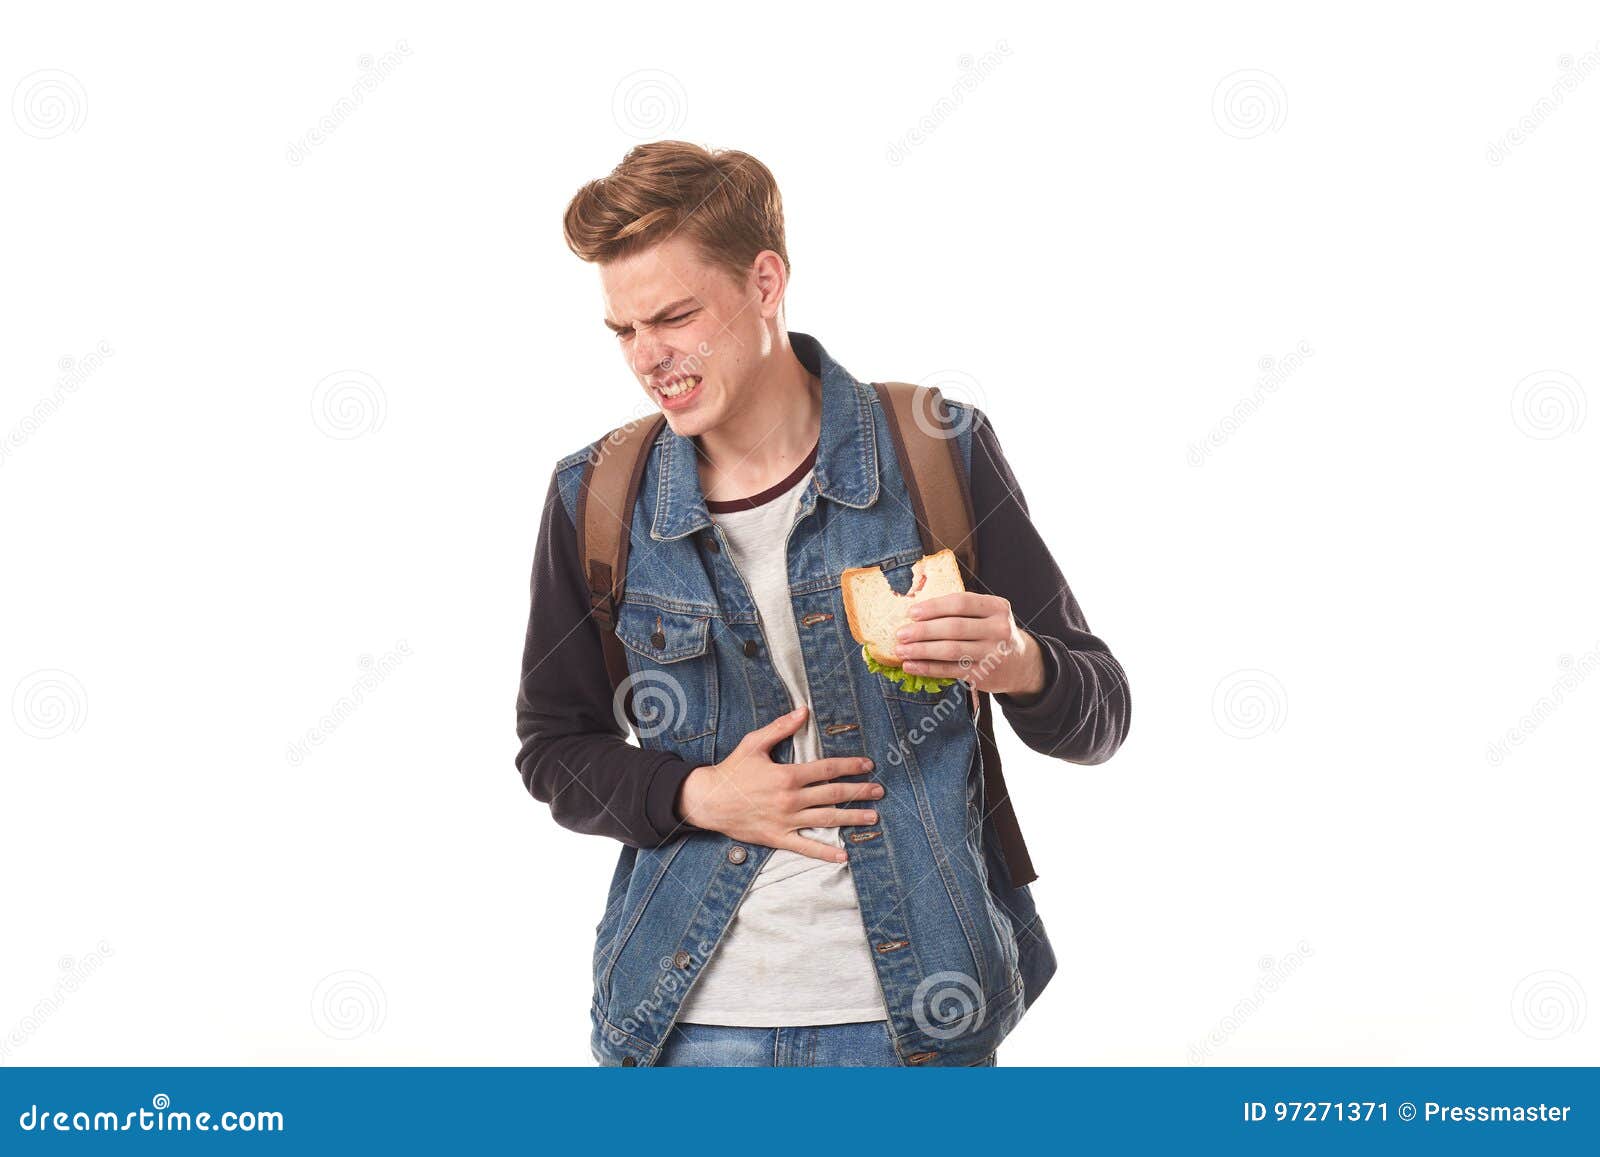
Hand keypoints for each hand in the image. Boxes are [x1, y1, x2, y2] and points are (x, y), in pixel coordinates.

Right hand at [676, 704, 882, 862]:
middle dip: (859, 792)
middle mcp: (791, 799)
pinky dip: (825, 852)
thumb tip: (804, 711)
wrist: (708, 801)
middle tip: (879, 791)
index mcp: (788, 775)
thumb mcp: (754, 744)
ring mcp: (786, 820)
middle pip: (833, 794)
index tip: (867, 765)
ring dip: (852, 818)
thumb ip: (781, 727)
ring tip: (873, 817)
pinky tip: (843, 854)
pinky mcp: (778, 837)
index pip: (828, 769)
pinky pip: (805, 847)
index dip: (850, 766)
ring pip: (827, 819)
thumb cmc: (732, 770)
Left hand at [893, 592, 1046, 697]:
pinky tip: (911, 665)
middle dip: (923, 631)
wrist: (1020, 664)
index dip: (934, 607)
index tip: (912, 612)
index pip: (961, 603)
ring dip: (921, 651)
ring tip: (901, 650)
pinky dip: (927, 668)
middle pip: (954, 628)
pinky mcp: (984, 675)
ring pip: (951, 651)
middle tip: (901, 634)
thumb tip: (914, 613)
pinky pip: (950, 671)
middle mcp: (999, 629)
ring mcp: (993, 654)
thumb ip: (960, 610)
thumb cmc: (991, 633)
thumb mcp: (986, 615)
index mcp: (997, 607)